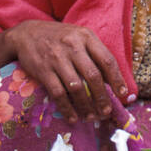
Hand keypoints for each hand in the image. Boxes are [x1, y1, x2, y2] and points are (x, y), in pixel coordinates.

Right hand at [10, 21, 130, 124]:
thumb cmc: (60, 38)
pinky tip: (72, 117)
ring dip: (86, 106)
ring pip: (76, 87)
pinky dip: (67, 108)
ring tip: (91, 117)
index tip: (123, 94)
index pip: (107, 59)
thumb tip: (113, 81)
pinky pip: (58, 93)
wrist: (27, 33)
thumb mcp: (79, 38)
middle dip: (102, 97)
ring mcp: (57, 58)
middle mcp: (73, 46)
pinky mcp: (43, 70)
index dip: (117, 79)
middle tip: (106, 111)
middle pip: (93, 76)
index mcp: (86, 37)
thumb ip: (95, 55)